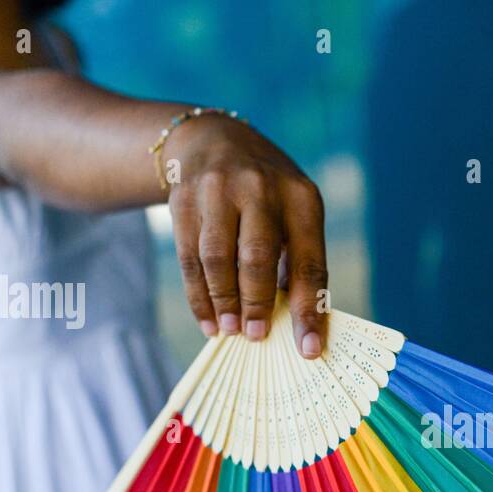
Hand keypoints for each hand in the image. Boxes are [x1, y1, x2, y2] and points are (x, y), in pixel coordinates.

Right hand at [164, 115, 327, 353]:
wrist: (213, 140)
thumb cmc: (267, 195)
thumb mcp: (294, 212)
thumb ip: (295, 260)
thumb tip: (294, 326)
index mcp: (301, 198)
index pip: (309, 263)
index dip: (309, 311)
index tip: (309, 350)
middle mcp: (260, 188)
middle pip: (257, 258)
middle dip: (257, 305)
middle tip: (256, 337)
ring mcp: (217, 190)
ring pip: (217, 259)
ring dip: (223, 302)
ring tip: (230, 330)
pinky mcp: (183, 199)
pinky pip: (188, 258)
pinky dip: (199, 295)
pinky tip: (208, 319)